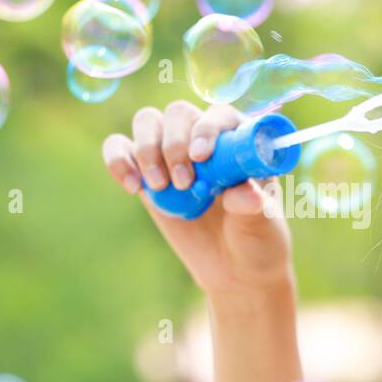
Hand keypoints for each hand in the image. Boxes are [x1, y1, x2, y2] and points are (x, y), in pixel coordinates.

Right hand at [103, 101, 294, 297]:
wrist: (233, 268)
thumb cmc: (257, 239)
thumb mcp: (263, 225)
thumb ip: (253, 206)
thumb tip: (246, 195)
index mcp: (239, 140)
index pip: (218, 115)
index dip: (206, 128)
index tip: (200, 157)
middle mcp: (203, 137)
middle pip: (179, 113)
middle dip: (174, 144)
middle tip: (183, 183)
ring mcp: (172, 152)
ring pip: (147, 122)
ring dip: (147, 149)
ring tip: (159, 187)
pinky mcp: (146, 172)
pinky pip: (119, 148)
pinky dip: (117, 159)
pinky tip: (132, 186)